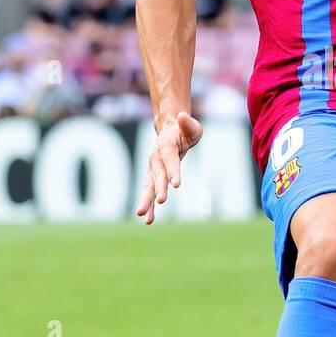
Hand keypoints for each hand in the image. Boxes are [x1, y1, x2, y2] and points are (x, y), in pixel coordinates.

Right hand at [136, 110, 202, 224]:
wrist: (168, 130)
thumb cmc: (184, 130)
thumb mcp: (191, 126)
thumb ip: (188, 124)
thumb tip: (182, 116)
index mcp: (167, 146)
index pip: (170, 160)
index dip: (173, 171)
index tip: (176, 185)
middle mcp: (156, 159)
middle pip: (158, 176)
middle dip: (159, 189)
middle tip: (161, 201)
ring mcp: (153, 169)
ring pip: (149, 186)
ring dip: (147, 201)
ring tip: (144, 216)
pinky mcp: (153, 177)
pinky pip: (150, 192)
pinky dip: (149, 205)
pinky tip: (148, 220)